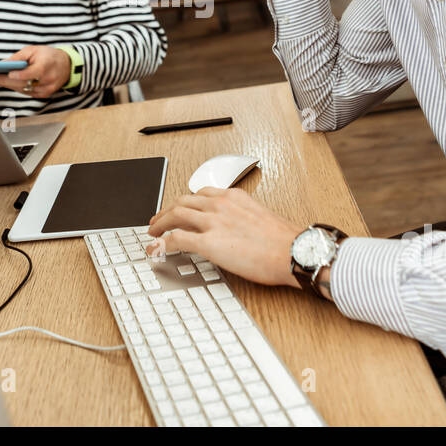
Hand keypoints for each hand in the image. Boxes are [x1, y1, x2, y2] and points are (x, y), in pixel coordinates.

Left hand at [0, 45, 71, 98]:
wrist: (67, 66)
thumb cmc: (49, 56)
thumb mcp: (34, 50)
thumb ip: (18, 57)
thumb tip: (2, 64)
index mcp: (45, 67)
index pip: (29, 73)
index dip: (17, 75)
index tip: (4, 73)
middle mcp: (46, 81)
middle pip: (22, 83)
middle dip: (3, 80)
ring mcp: (45, 90)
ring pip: (22, 89)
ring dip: (6, 85)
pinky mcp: (43, 95)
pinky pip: (26, 92)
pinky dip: (15, 87)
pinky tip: (5, 82)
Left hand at [146, 186, 300, 287]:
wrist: (293, 251)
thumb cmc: (284, 241)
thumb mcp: (260, 218)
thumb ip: (241, 218)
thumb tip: (233, 229)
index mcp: (233, 197)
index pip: (200, 193)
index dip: (185, 202)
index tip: (179, 208)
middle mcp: (220, 204)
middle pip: (182, 201)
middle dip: (166, 210)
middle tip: (157, 220)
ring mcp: (213, 222)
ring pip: (175, 215)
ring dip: (160, 223)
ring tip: (152, 232)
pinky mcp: (209, 243)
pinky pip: (177, 239)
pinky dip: (162, 243)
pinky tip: (156, 248)